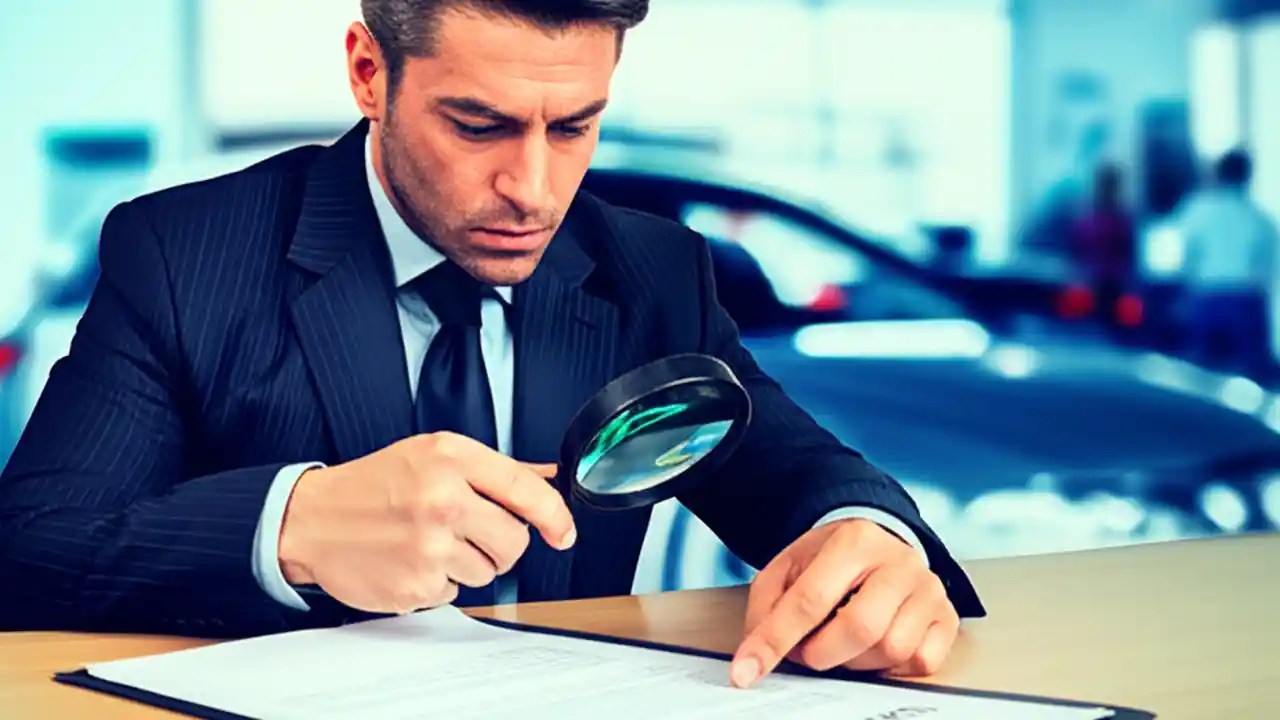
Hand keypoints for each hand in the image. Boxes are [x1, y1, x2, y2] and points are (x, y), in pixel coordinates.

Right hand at [277, 432, 572, 613]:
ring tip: (432, 541)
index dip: (556, 516)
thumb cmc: (374, 484)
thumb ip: (495, 470)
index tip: (564, 532)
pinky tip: (413, 560)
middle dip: (502, 543)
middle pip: (515, 540)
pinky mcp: (417, 583)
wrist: (311, 518)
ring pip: (490, 571)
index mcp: (452, 458)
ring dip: (470, 563)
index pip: (527, 491)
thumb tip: (548, 477)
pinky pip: (456, 592)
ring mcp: (430, 545)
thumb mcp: (433, 455)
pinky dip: (441, 581)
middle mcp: (444, 499)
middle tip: (470, 532)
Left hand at [731, 519, 957, 687]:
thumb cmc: (829, 560)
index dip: (775, 640)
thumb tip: (757, 654)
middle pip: (860, 629)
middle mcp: (899, 562)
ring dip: (855, 661)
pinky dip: (891, 666)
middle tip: (807, 651)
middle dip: (821, 654)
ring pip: (891, 650)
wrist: (878, 542)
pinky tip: (874, 646)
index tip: (746, 672)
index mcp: (854, 540)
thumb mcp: (787, 567)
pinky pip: (921, 661)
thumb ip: (767, 607)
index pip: (810, 600)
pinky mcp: (947, 617)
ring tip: (841, 642)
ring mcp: (928, 589)